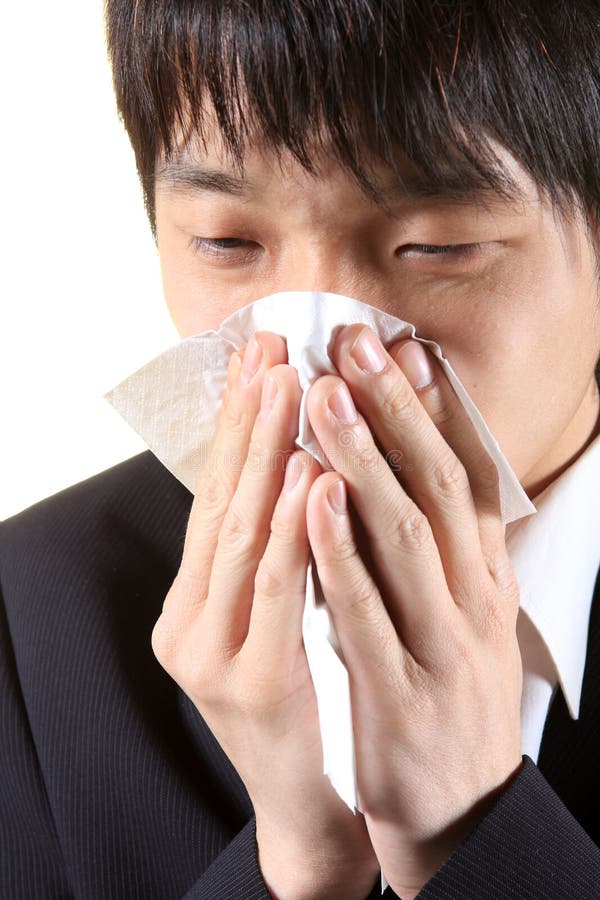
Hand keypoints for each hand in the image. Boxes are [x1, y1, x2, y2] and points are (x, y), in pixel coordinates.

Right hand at [151, 332, 379, 899]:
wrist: (300, 793)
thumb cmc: (293, 691)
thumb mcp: (268, 613)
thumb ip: (269, 549)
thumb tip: (294, 461)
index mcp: (192, 598)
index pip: (214, 495)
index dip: (238, 423)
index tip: (261, 355)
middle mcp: (187, 618)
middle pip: (219, 501)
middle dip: (248, 420)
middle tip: (270, 345)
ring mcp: (210, 651)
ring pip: (238, 536)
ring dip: (265, 456)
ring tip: (288, 387)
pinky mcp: (250, 680)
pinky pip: (274, 591)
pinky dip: (290, 528)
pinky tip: (307, 474)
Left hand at [304, 325, 523, 897]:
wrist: (466, 809)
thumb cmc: (451, 697)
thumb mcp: (470, 616)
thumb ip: (452, 551)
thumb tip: (429, 474)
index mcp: (487, 580)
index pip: (467, 478)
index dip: (438, 410)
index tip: (405, 349)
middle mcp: (474, 601)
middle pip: (437, 488)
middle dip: (395, 410)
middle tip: (355, 342)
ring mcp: (442, 646)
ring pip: (407, 537)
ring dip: (366, 460)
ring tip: (327, 394)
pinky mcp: (402, 692)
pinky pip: (369, 613)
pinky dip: (342, 552)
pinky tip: (314, 499)